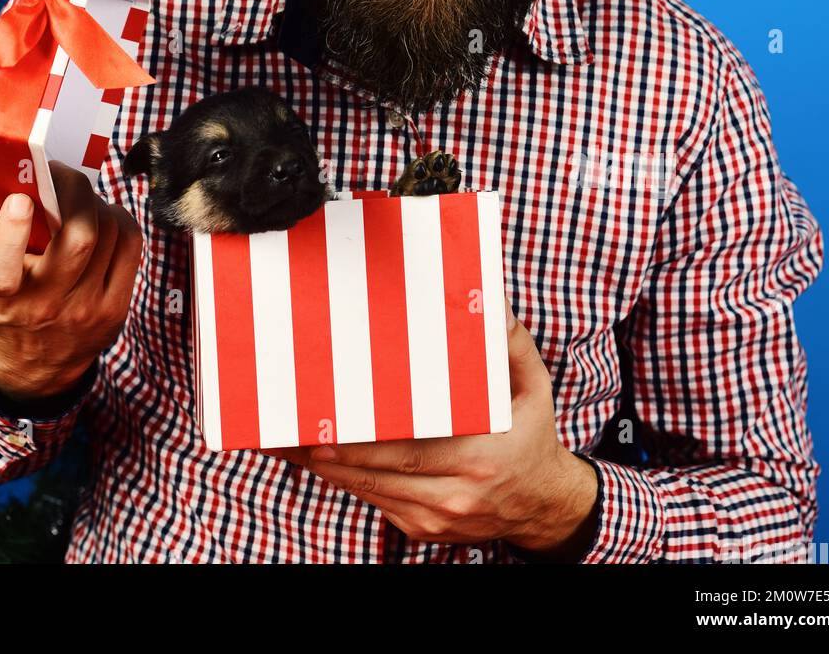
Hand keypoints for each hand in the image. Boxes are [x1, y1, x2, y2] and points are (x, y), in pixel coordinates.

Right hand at [0, 163, 143, 403]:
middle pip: (79, 239)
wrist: (35, 362)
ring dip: (94, 202)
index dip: (12, 232)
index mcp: (1, 299)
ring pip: (109, 232)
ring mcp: (86, 310)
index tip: (19, 200)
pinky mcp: (116, 308)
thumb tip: (2, 189)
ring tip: (76, 199)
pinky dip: (118, 219)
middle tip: (59, 175)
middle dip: (73, 191)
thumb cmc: (3, 302)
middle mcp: (46, 307)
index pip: (4, 273)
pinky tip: (100, 218)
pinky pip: (130, 244)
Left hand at [263, 299, 599, 557]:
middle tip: (285, 430)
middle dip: (326, 454)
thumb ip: (509, 343)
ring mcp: (436, 518)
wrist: (543, 504)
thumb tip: (490, 301)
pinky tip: (318, 460)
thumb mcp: (532, 386)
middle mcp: (455, 494)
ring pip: (368, 492)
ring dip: (324, 470)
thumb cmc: (532, 435)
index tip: (325, 427)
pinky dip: (345, 481)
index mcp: (480, 457)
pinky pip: (375, 502)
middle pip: (378, 475)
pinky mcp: (422, 528)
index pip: (410, 452)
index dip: (362, 445)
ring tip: (285, 443)